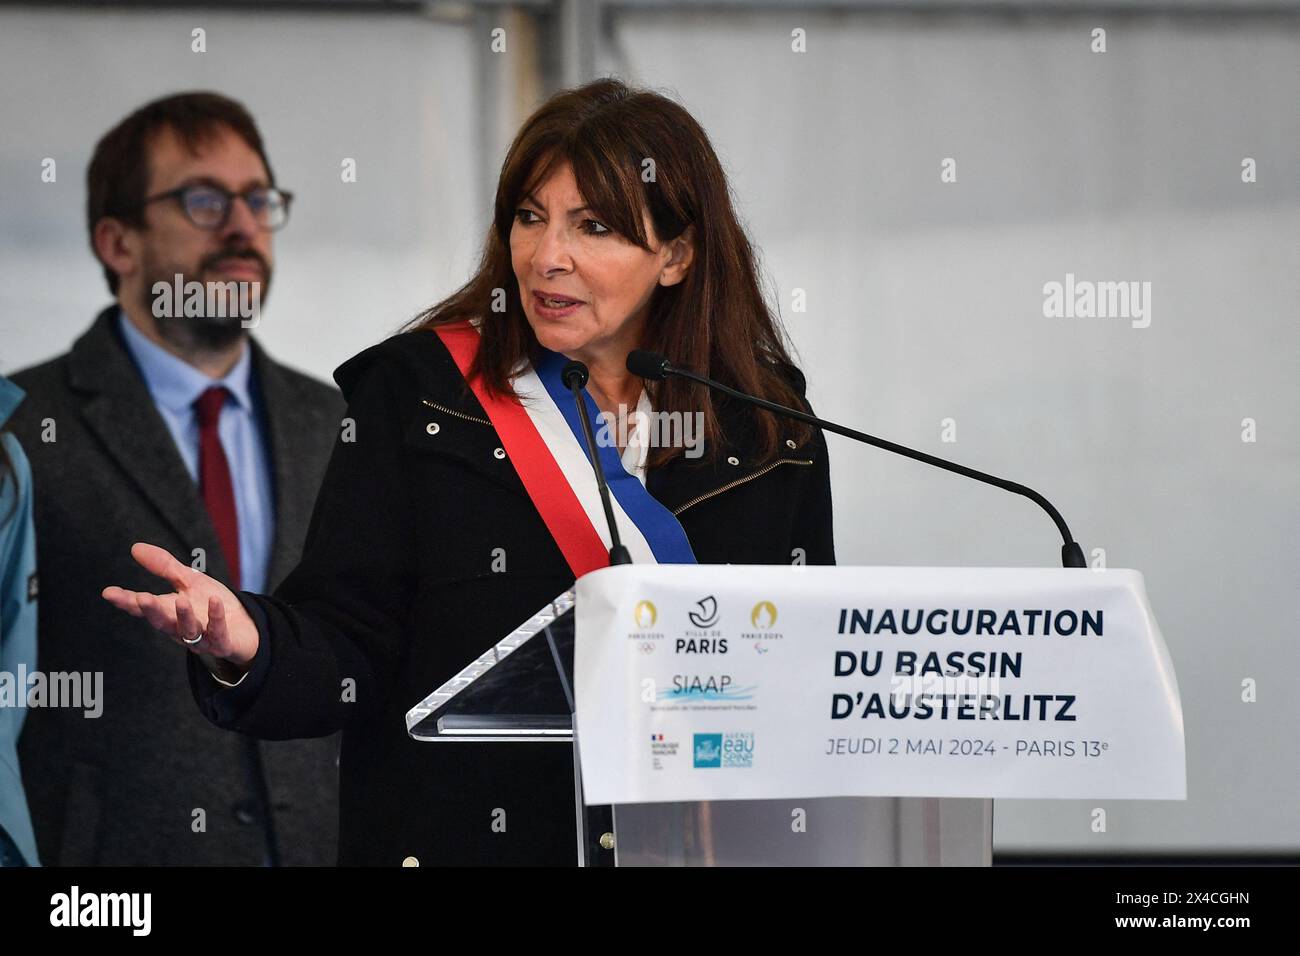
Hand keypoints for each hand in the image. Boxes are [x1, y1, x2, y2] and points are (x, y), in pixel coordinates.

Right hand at [102, 542, 260, 671]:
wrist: (245, 626)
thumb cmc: (210, 603)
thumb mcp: (188, 580)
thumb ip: (164, 566)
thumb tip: (135, 547)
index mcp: (169, 612)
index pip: (143, 608)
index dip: (126, 601)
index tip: (109, 592)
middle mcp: (180, 628)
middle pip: (162, 622)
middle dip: (152, 611)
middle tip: (141, 598)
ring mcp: (201, 639)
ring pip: (188, 631)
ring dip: (184, 616)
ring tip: (181, 600)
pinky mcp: (222, 643)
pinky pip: (218, 633)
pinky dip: (216, 618)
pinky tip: (215, 602)